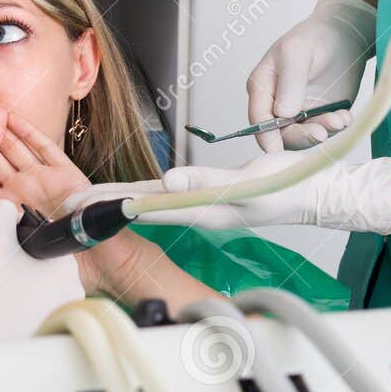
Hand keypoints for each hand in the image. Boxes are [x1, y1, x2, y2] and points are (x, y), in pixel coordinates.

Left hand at [0, 110, 140, 295]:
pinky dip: (28, 132)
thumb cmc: (56, 262)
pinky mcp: (64, 173)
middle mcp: (19, 189)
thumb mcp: (12, 251)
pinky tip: (11, 114)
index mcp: (3, 207)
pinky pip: (43, 148)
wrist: (97, 261)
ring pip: (13, 145)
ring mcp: (41, 178)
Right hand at [0, 201, 83, 345]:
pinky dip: (16, 305)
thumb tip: (8, 210)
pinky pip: (34, 308)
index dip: (17, 235)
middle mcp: (74, 291)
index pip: (45, 235)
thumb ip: (2, 212)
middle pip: (40, 260)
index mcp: (66, 265)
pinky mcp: (50, 334)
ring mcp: (64, 316)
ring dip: (15, 282)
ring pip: (36, 285)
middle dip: (15, 260)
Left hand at [66, 151, 390, 234]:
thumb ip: (208, 183)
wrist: (323, 191)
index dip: (107, 206)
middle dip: (103, 205)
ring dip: (121, 200)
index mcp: (203, 208)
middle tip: (66, 206)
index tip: (77, 208)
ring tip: (89, 200)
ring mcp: (207, 204)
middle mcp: (200, 209)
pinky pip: (173, 196)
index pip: (143, 207)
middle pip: (140, 205)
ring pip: (153, 201)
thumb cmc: (293, 187)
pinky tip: (138, 194)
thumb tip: (167, 183)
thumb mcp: (250, 182)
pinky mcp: (215, 195)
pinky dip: (148, 194)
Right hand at [247, 0, 375, 149]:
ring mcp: (300, 113)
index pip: (258, 120)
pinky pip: (325, 131)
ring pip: (305, 136)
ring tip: (339, 119)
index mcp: (262, 88)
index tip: (279, 147)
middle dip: (301, 137)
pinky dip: (336, 127)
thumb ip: (289, 84)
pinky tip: (344, 115)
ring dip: (322, 132)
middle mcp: (277, 105)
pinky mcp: (320, 116)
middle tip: (320, 132)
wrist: (345, 35)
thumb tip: (282, 114)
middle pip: (281, 135)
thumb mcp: (296, 52)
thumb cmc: (314, 37)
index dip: (267, 136)